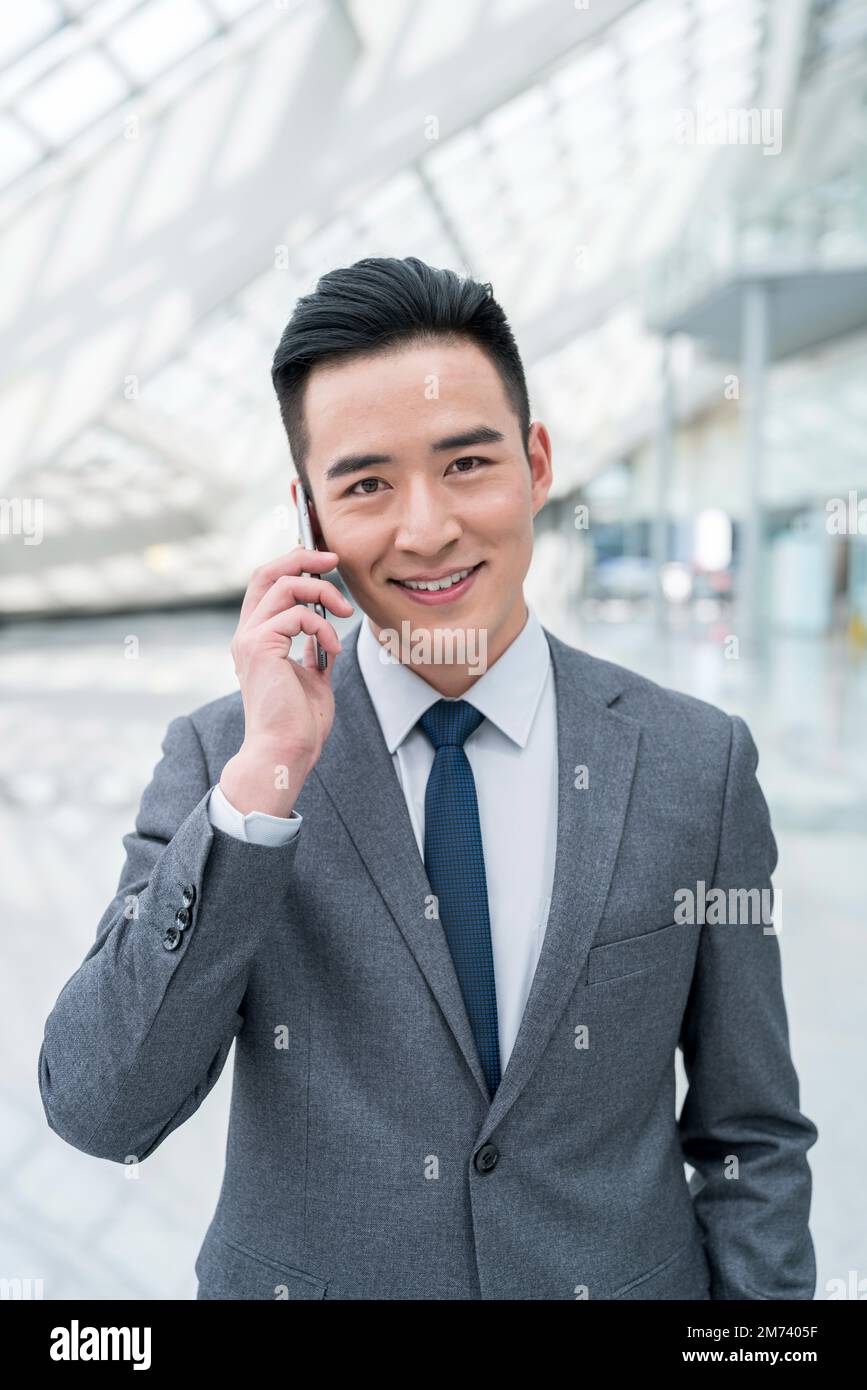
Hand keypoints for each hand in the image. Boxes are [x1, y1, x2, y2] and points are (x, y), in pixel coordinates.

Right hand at [220, 548, 354, 815]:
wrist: (286, 751)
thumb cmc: (299, 724)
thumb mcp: (313, 678)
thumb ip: (314, 652)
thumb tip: (326, 635)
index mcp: (257, 639)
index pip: (267, 584)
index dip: (294, 565)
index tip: (326, 565)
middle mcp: (247, 634)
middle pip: (266, 572)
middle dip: (302, 557)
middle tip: (334, 560)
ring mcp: (249, 639)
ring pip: (284, 585)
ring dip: (322, 592)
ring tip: (344, 614)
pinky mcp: (260, 646)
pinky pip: (297, 614)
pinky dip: (322, 626)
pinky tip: (333, 649)